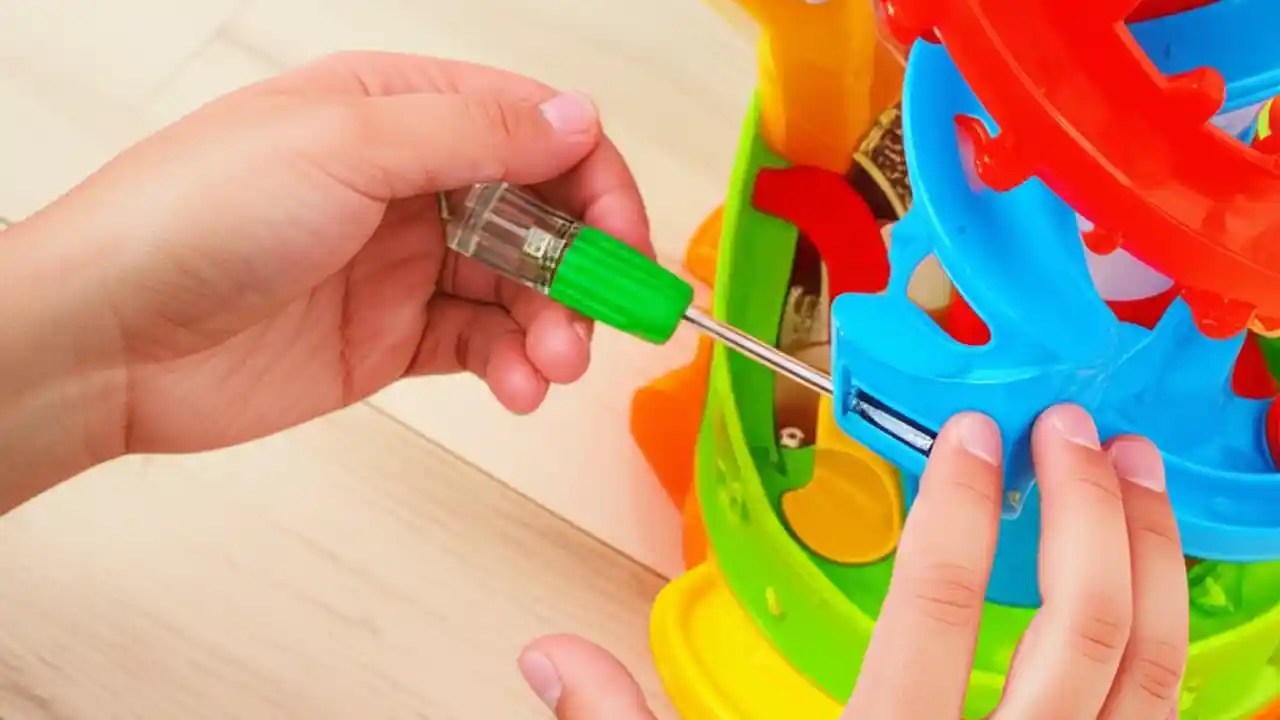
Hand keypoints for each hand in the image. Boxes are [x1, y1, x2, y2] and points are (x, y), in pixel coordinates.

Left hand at [1, 52, 648, 505]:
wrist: (110, 339)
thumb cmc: (194, 217)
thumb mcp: (345, 144)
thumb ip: (472, 133)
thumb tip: (577, 117)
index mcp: (398, 109)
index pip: (534, 130)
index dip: (594, 180)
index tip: (625, 239)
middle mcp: (408, 181)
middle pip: (540, 213)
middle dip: (583, 265)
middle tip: (603, 315)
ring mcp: (402, 262)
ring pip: (519, 287)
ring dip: (555, 326)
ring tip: (555, 363)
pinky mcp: (391, 336)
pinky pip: (481, 345)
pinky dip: (513, 366)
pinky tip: (518, 386)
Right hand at [517, 406, 1187, 718]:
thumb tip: (552, 659)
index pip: (939, 605)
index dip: (961, 506)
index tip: (970, 441)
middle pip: (1078, 625)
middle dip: (1087, 510)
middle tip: (1066, 430)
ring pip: (1149, 670)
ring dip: (1155, 557)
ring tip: (1138, 473)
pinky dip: (1173, 642)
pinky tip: (1156, 589)